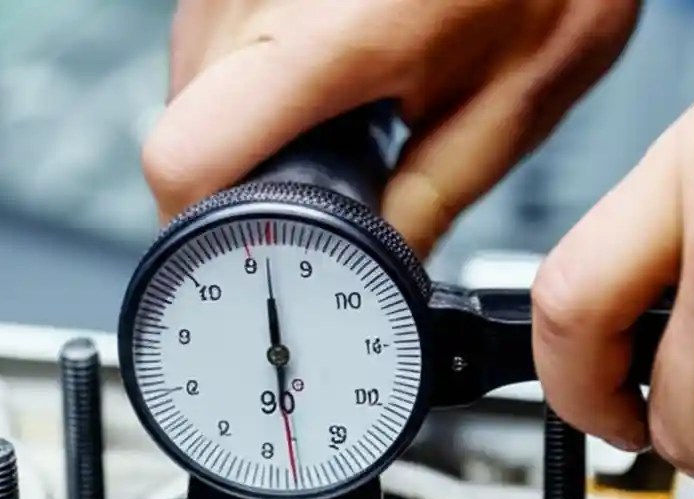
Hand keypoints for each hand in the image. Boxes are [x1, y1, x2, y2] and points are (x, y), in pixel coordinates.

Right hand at [143, 0, 639, 255]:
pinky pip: (212, 35)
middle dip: (244, 173)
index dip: (204, 228)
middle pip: (183, 127)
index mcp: (325, 42)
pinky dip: (253, 69)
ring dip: (246, 116)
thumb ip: (430, 202)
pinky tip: (326, 60)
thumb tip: (375, 268)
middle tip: (327, 171)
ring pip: (189, 81)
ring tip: (339, 102)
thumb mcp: (511, 105)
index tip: (247, 250)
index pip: (183, 160)